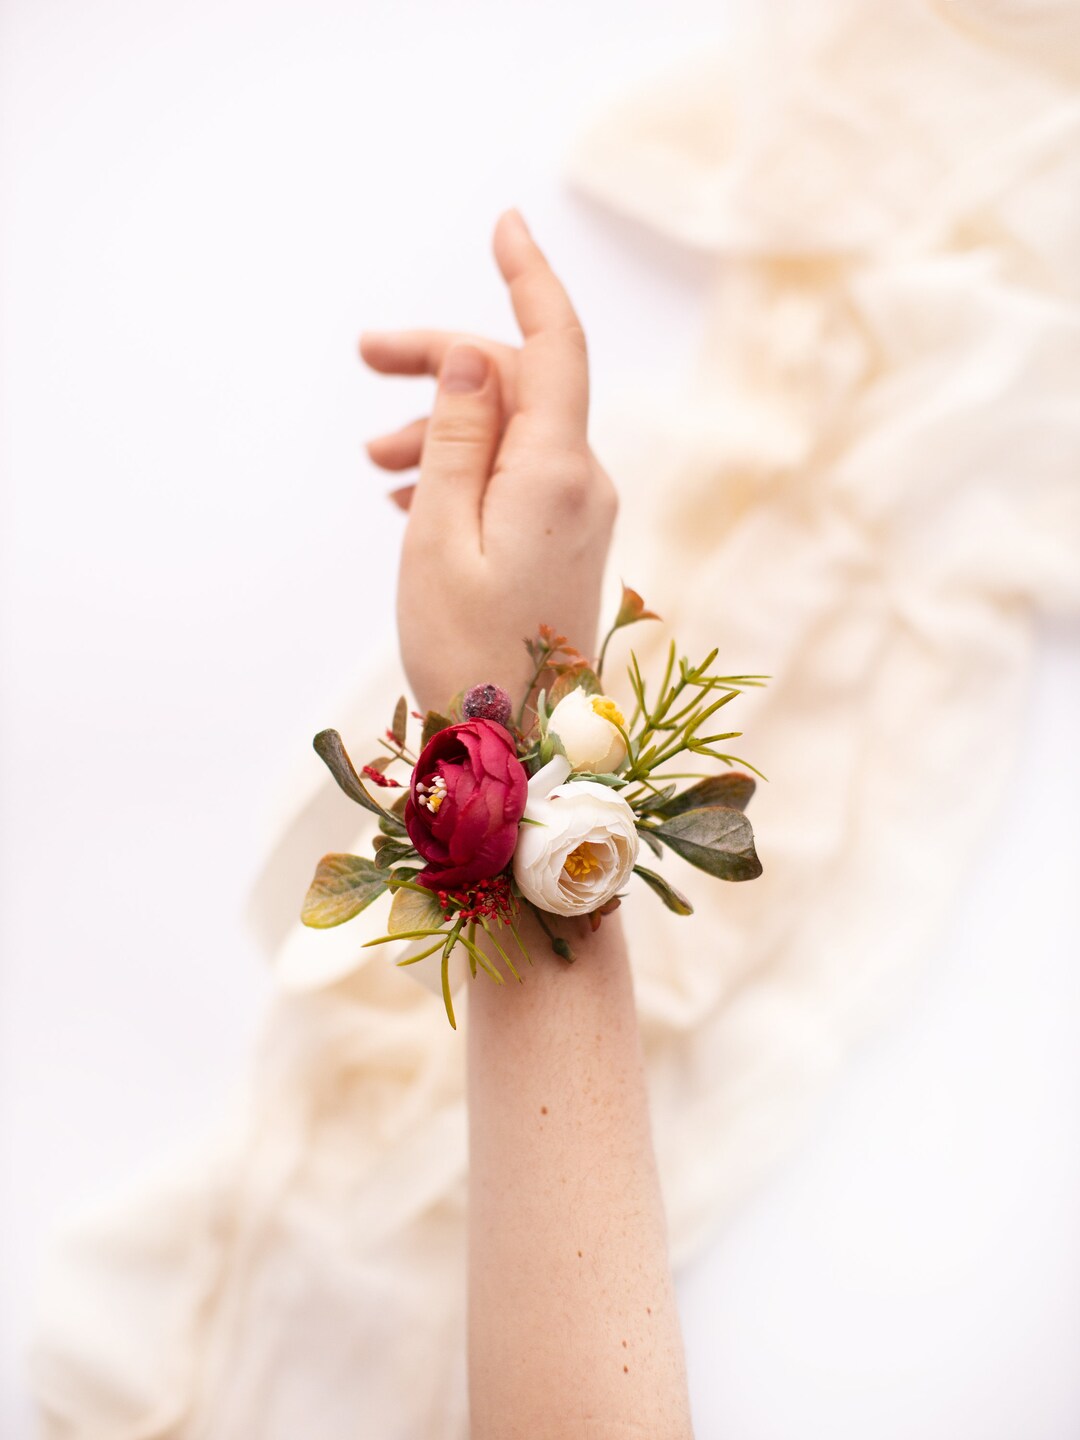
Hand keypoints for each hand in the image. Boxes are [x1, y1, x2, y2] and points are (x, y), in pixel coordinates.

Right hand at [359, 209, 616, 714]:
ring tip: (375, 465)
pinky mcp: (570, 541)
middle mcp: (583, 482)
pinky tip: (413, 500)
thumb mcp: (438, 535)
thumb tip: (469, 354)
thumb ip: (455, 436)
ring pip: (512, 431)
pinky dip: (464, 469)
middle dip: (442, 362)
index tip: (503, 222)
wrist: (518, 749)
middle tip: (365, 358)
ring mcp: (582, 513)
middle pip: (518, 382)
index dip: (529, 276)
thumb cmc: (467, 651)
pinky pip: (518, 476)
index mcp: (556, 471)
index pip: (553, 344)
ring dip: (442, 426)